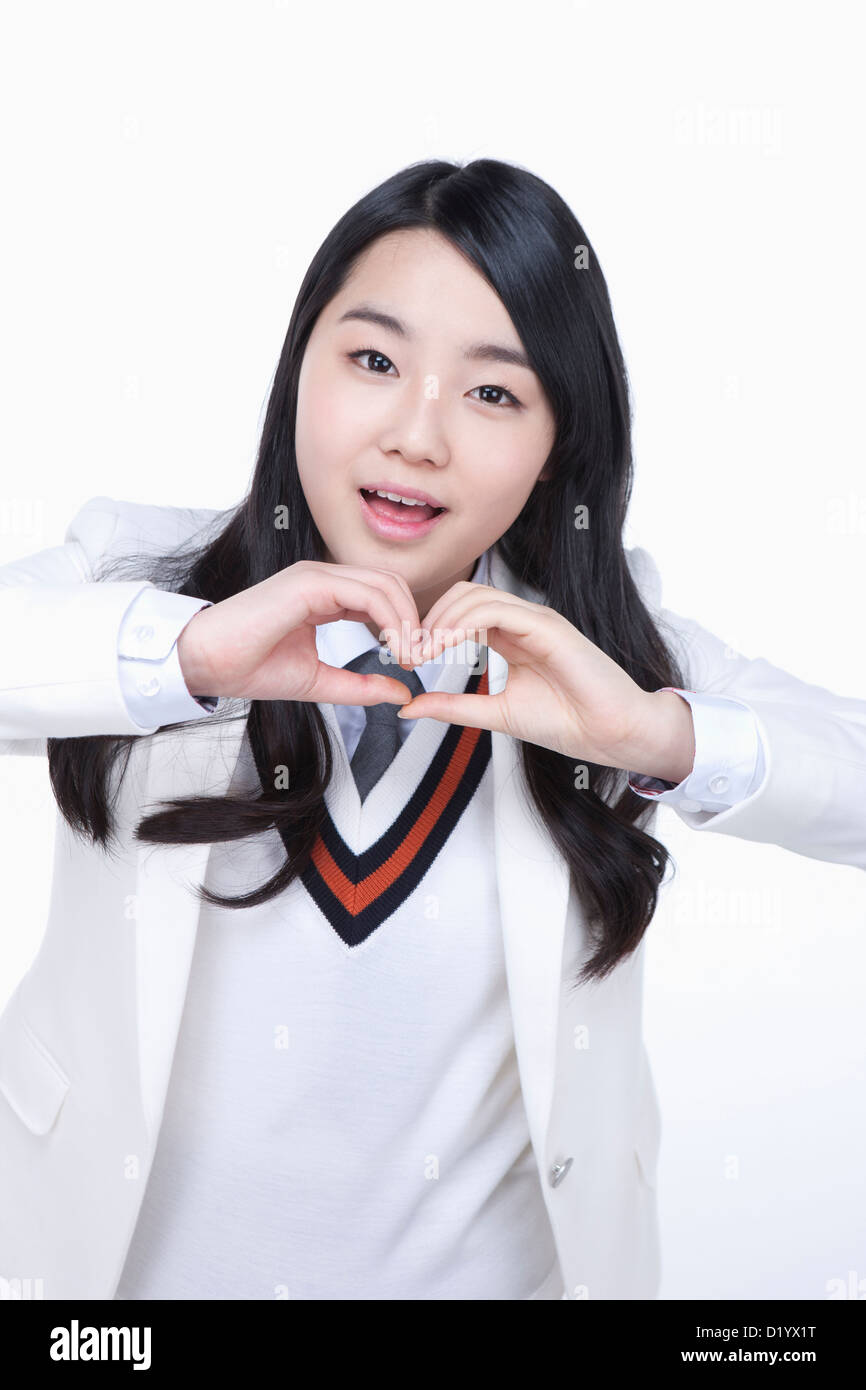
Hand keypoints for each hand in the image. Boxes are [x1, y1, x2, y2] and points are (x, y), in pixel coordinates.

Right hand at [176, 561, 428, 706]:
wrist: (206, 663)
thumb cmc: (249, 667)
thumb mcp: (318, 681)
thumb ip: (359, 685)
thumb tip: (401, 692)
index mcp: (323, 595)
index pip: (381, 596)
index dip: (404, 625)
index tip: (411, 660)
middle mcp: (322, 578)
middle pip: (391, 584)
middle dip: (413, 620)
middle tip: (417, 658)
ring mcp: (315, 576)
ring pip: (385, 584)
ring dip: (406, 621)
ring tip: (408, 656)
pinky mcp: (309, 583)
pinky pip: (367, 593)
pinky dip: (390, 619)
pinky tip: (393, 646)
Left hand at [397, 582, 693, 777]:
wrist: (613, 734)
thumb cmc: (568, 723)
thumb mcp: (495, 713)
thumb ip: (453, 706)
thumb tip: (409, 706)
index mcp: (512, 637)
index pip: (461, 610)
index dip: (429, 628)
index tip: (407, 658)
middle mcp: (523, 621)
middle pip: (463, 594)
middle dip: (429, 619)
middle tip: (409, 653)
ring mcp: (537, 620)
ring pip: (475, 596)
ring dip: (441, 621)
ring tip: (424, 653)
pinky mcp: (548, 626)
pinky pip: (498, 609)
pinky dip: (464, 623)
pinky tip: (447, 646)